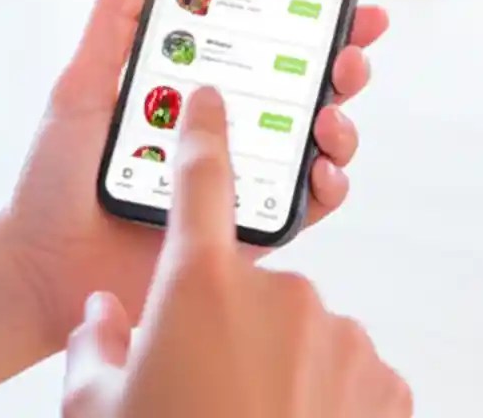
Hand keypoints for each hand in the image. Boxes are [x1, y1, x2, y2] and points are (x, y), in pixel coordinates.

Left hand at [6, 0, 388, 340]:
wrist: (41, 270)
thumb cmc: (54, 181)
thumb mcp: (82, 86)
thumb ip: (115, 17)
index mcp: (204, 90)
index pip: (274, 46)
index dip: (319, 21)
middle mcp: (237, 130)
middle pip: (314, 89)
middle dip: (347, 64)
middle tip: (350, 53)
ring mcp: (251, 179)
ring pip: (324, 143)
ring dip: (342, 124)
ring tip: (328, 116)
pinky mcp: (256, 229)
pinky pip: (312, 206)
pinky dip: (329, 184)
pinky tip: (321, 169)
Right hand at [62, 89, 411, 417]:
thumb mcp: (100, 412)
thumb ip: (96, 349)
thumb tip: (104, 315)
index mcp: (201, 289)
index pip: (201, 184)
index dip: (204, 135)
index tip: (211, 96)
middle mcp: (282, 294)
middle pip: (252, 293)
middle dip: (231, 333)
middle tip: (209, 394)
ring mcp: (343, 334)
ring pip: (304, 335)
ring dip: (283, 370)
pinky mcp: (386, 377)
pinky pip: (349, 372)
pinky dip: (328, 399)